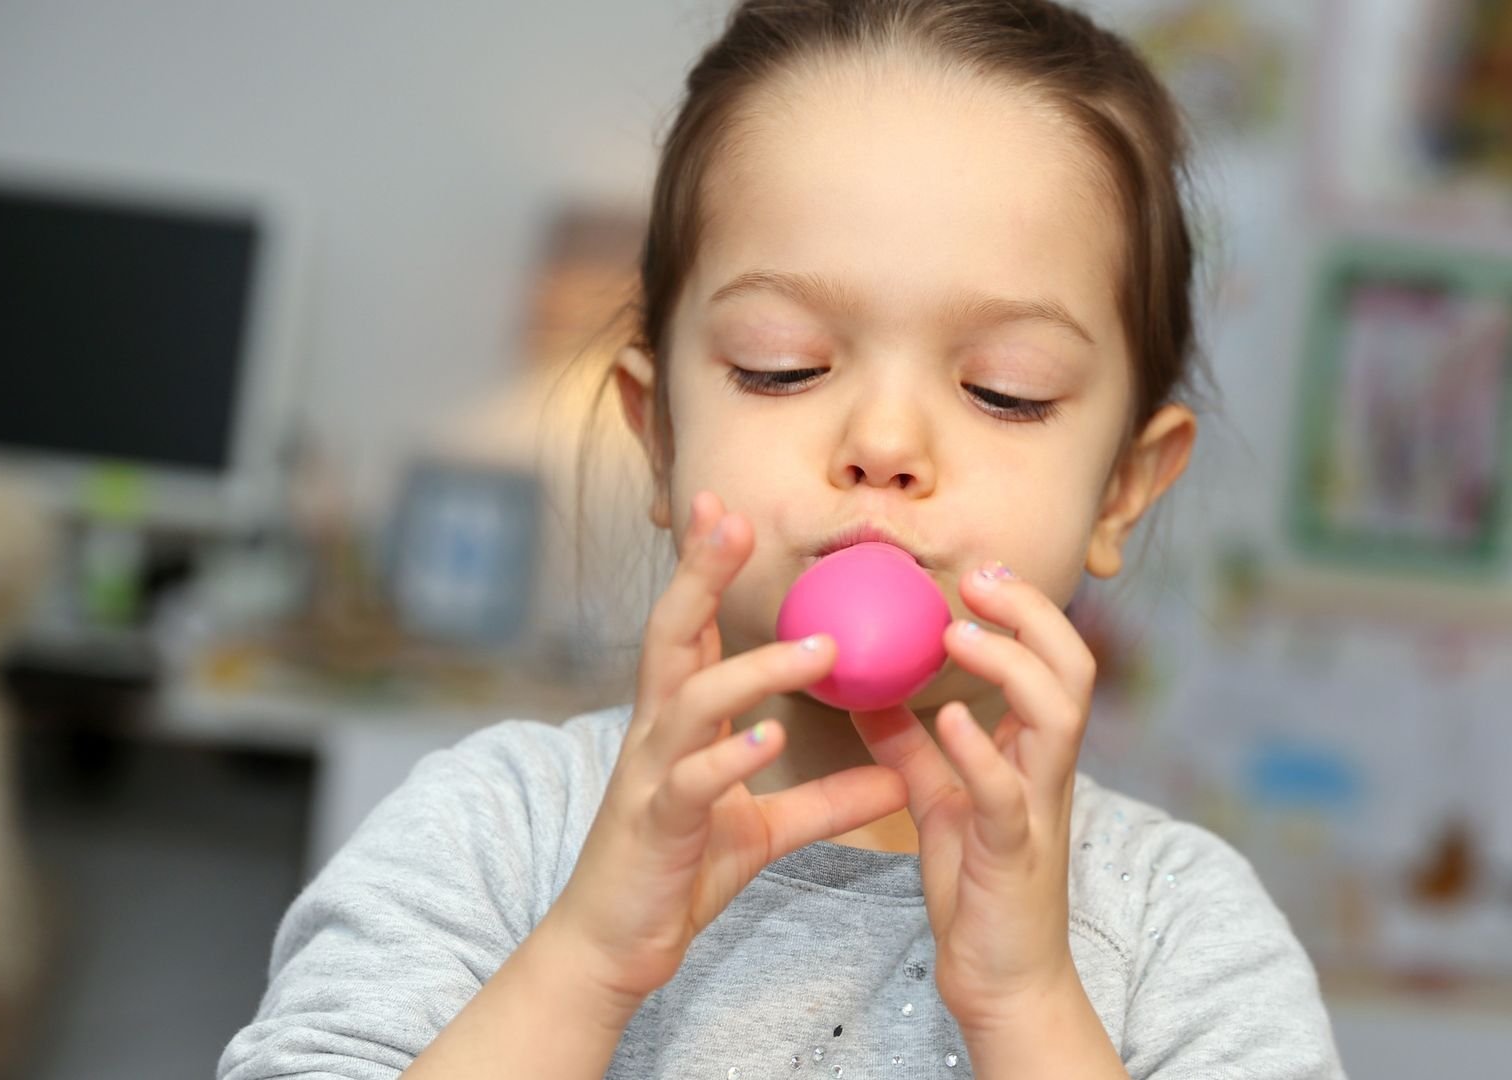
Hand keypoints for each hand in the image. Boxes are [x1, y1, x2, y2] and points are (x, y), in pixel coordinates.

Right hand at [549, 491, 908, 1004]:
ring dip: (755, 670)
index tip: (726, 511)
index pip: (690, 630)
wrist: (614, 948)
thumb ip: (826, 798)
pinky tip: (769, 739)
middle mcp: (656, 735)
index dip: (703, 570)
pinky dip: (730, 758)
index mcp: (677, 724)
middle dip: (699, 575)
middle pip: (671, 636)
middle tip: (732, 519)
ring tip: (820, 649)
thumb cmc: (678, 873)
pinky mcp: (656, 827)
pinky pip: (692, 782)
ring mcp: (650, 778)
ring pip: (692, 702)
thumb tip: (898, 775)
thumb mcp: (762, 829)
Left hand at [850, 560, 1095, 1035]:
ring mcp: (1037, 809)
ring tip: (959, 634)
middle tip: (979, 580)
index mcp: (1034, 753)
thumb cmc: (979, 889)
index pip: (1053, 659)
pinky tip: (948, 719)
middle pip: (1072, 669)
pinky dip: (981, 750)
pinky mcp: (1014, 853)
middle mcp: (1048, 771)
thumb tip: (868, 691)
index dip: (1025, 609)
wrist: (1003, 982)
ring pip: (1058, 717)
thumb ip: (910, 747)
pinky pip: (1008, 793)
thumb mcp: (940, 802)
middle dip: (1031, 614)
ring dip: (1010, 666)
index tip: (979, 573)